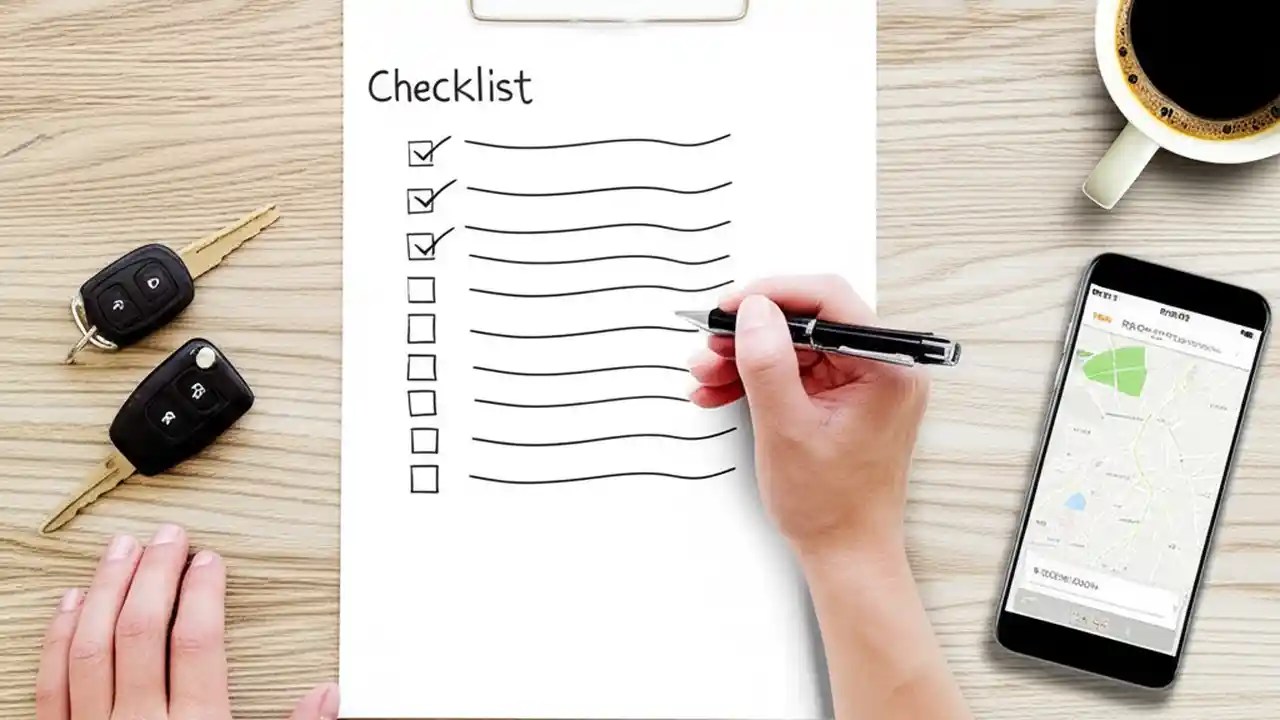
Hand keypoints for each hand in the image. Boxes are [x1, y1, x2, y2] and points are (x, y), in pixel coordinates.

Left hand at [36, 526, 336, 719]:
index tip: (209, 561)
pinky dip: (58, 639)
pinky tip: (71, 604)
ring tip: (120, 551)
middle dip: (154, 574)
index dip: (202, 592)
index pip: (196, 640)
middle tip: (168, 537)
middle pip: (141, 631)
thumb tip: (326, 693)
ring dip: (105, 591)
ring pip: (90, 648)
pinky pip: (50, 686)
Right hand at [688, 275, 928, 557]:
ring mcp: (862, 384)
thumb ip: (768, 364)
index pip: (829, 301)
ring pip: (794, 346)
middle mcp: (882, 369)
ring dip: (746, 357)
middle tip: (710, 347)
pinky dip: (758, 379)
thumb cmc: (832, 507)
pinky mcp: (842, 399)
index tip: (730, 307)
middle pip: (808, 321)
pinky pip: (795, 372)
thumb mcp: (787, 430)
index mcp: (886, 369)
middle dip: (751, 333)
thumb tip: (755, 312)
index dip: (772, 295)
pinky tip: (721, 391)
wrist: (846, 555)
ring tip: (706, 375)